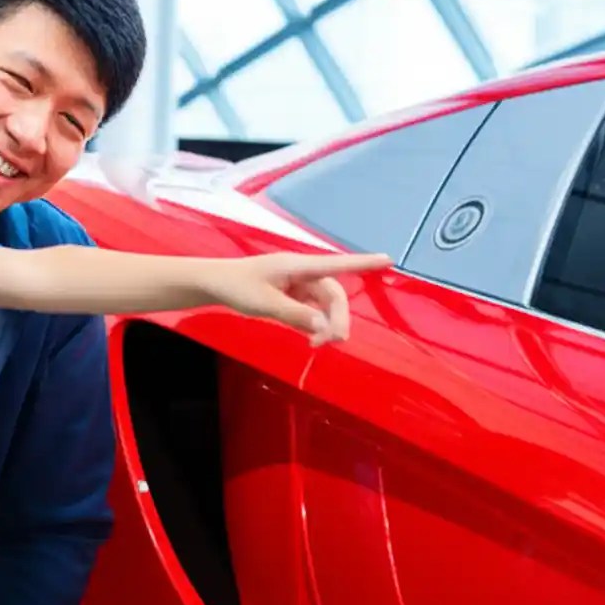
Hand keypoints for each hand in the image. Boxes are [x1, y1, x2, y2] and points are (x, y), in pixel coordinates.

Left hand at [209, 251, 391, 345]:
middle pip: (334, 295)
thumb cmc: (237, 286)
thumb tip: (324, 327)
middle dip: (338, 318)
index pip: (337, 264)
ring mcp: (298, 286)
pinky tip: (311, 340)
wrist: (215, 284)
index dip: (364, 263)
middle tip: (334, 342)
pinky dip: (315, 326)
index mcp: (298, 266)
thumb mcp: (265, 303)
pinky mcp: (293, 298)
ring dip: (327, 325)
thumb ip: (295, 315)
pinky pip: (313, 312)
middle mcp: (303, 274)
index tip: (389, 259)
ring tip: (317, 345)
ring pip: (325, 306)